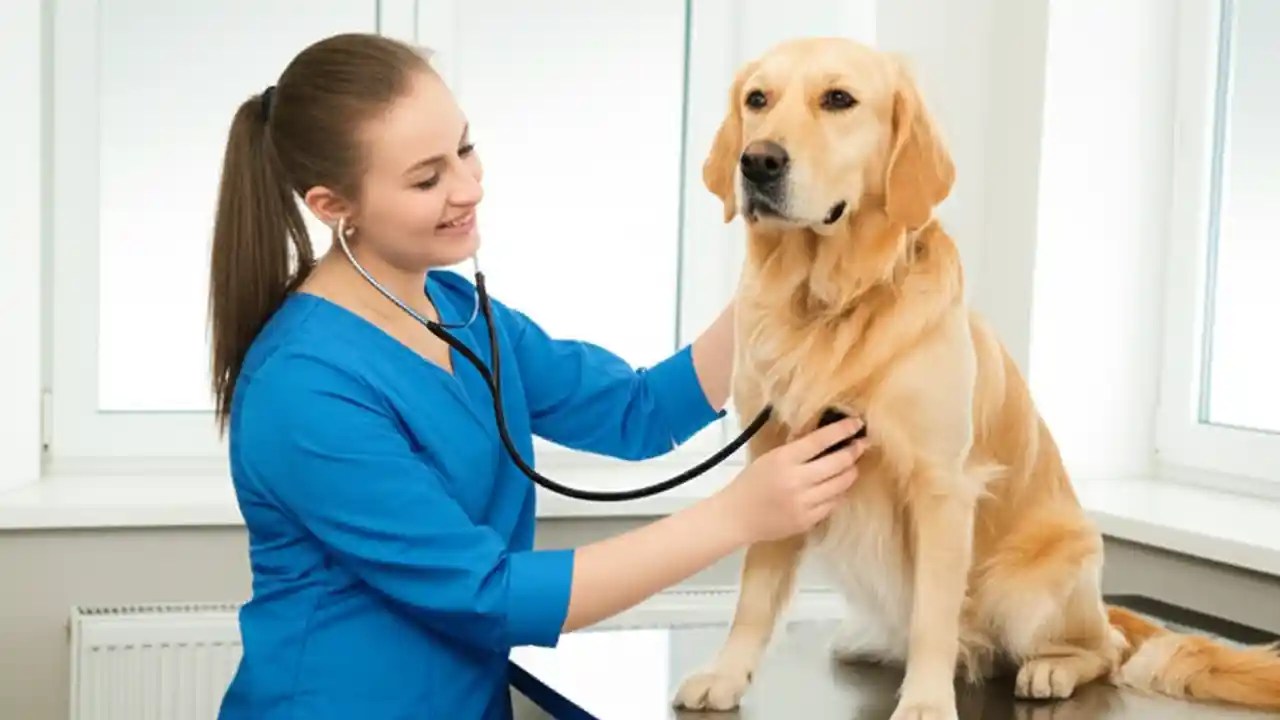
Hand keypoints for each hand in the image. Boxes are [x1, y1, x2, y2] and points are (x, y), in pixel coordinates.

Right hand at [717, 418, 866, 543]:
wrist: (737, 517)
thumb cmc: (752, 482)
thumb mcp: (770, 458)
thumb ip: (797, 450)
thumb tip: (829, 439)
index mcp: (784, 459)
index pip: (820, 440)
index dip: (843, 430)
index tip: (857, 423)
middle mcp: (796, 480)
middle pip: (838, 463)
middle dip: (854, 451)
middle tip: (861, 445)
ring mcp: (804, 503)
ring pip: (841, 484)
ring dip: (850, 472)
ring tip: (851, 465)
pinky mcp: (808, 520)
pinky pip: (834, 503)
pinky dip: (839, 492)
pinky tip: (837, 486)